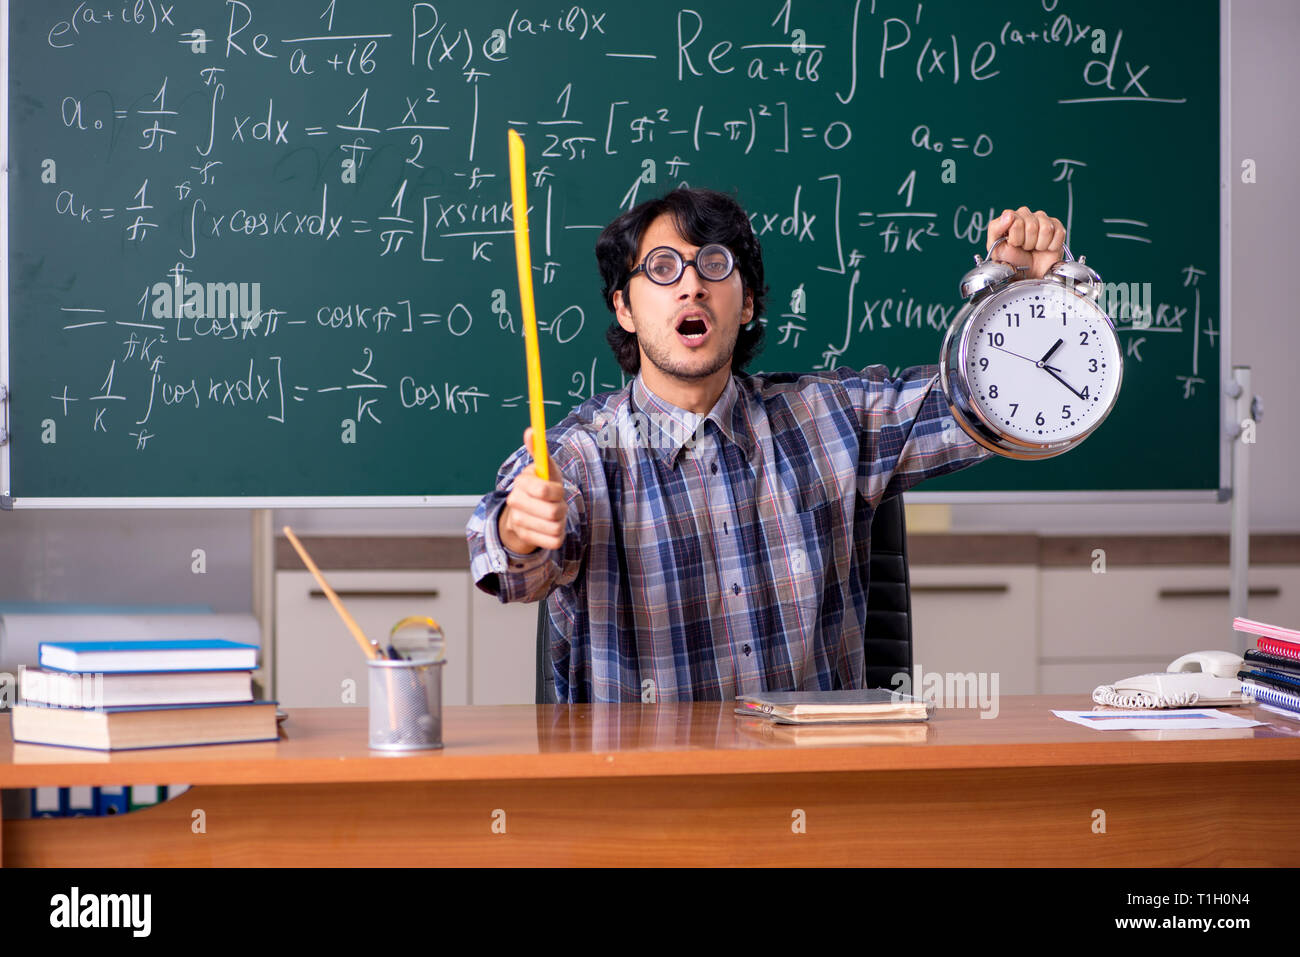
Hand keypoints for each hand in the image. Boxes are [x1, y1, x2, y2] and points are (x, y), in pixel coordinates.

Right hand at [498, 428, 566, 553]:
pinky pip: (554, 541)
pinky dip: (558, 536)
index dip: (557, 492)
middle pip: (554, 512)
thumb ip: (539, 451)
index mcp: (521, 483)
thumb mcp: (544, 469)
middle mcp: (516, 502)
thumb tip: (531, 430)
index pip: (545, 490)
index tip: (556, 491)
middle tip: (557, 505)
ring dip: (560, 522)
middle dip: (562, 508)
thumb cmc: (541, 488)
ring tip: (553, 516)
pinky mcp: (527, 538)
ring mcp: (519, 522)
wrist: (525, 515)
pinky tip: (550, 528)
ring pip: (556, 527)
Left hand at [987, 206, 1064, 279]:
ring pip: (1045, 229)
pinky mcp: (1056, 226)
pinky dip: (1051, 246)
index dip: (1015, 237)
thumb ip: (996, 228)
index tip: (1014, 244)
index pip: (1014, 218)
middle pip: (1031, 225)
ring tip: (1034, 248)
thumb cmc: (1013, 260)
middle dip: (1027, 243)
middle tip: (1024, 248)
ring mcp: (1042, 219)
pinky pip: (1058, 233)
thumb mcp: (997, 248)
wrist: (1029, 273)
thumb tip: (1009, 215)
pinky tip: (1045, 247)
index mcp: (1010, 217)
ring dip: (1039, 245)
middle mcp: (1026, 215)